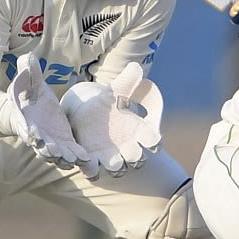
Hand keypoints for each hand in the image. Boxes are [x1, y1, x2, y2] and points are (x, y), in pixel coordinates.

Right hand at [7, 53, 92, 173]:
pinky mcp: (64, 142)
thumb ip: (29, 72)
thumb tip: (28, 56)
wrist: (28, 109)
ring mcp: (50, 141)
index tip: (34, 134)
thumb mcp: (28, 81)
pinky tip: (86, 159)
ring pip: (56, 154)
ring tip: (72, 160)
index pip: (24, 127)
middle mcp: (37, 134)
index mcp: (25, 119)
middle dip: (47, 149)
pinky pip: (70, 152)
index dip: (28, 132)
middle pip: (40, 145)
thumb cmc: (26, 94)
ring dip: (63, 157)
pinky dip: (76, 157)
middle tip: (55, 151)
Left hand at [59, 62, 163, 177]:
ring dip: (115, 166)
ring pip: (118, 169)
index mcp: (138, 132)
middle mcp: (128, 148)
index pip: (153, 142)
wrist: (85, 114)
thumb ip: (127, 80)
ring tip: (107, 160)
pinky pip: (95, 171)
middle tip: (130, 151)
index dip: (154, 142)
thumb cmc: (106, 104)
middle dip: (135, 157)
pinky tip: (86, 160)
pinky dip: (92, 169)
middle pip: (137, 159)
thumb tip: (136, 67)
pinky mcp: (93, 161)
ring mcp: (111, 157)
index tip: (151, 139)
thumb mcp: (115, 90)